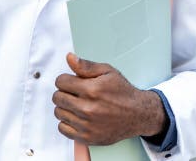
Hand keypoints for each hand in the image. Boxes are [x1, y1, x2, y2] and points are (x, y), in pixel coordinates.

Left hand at [52, 53, 166, 144]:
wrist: (137, 114)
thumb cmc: (122, 92)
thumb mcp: (108, 72)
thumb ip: (86, 66)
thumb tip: (69, 57)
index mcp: (92, 89)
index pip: (61, 82)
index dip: (66, 79)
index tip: (72, 81)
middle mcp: (88, 108)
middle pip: (57, 97)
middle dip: (64, 92)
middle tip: (74, 92)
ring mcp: (87, 125)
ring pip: (58, 112)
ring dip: (65, 107)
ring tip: (78, 104)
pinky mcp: (87, 138)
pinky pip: (63, 128)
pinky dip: (67, 122)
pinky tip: (77, 116)